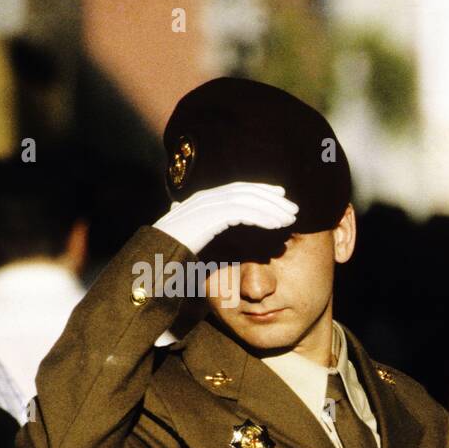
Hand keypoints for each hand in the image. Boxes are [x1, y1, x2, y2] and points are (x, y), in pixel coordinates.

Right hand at [153, 182, 297, 253]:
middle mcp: (204, 198)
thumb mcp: (192, 236)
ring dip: (271, 209)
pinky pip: (241, 212)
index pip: (236, 188)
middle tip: (293, 208)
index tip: (281, 196)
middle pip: (244, 191)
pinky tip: (277, 225)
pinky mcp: (208, 217)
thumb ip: (201, 227)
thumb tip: (200, 222)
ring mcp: (204, 205)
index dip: (260, 190)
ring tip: (290, 219)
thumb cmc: (172, 251)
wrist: (155, 259)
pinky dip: (262, 217)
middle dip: (271, 198)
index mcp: (202, 200)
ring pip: (246, 200)